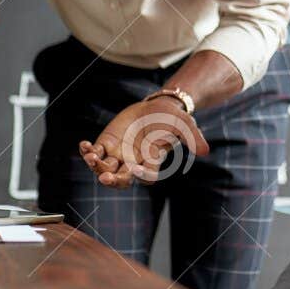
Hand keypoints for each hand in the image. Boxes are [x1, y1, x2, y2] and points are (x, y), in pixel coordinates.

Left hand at [80, 97, 209, 187]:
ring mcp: (119, 155)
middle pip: (122, 180)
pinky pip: (95, 152)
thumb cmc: (172, 119)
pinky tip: (84, 146)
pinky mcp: (107, 144)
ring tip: (92, 157)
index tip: (136, 169)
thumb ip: (193, 137)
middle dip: (113, 181)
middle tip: (106, 178)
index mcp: (152, 162)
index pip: (147, 177)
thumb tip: (205, 151)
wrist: (156, 107)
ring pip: (105, 169)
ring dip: (96, 166)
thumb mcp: (185, 125)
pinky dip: (87, 151)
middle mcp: (134, 163)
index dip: (142, 176)